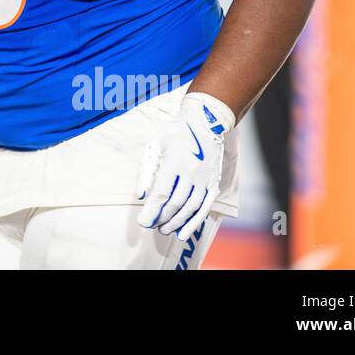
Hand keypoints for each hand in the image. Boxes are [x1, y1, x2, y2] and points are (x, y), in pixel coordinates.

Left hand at [135, 92, 234, 240]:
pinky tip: (184, 232)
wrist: (205, 122)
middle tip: (151, 226)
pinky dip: (194, 222)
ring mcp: (205, 179)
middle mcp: (192, 172)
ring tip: (164, 230)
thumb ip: (146, 172)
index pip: (162, 193)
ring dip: (177, 223)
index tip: (143, 222)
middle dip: (163, 218)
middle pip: (176, 203)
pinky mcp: (213, 183)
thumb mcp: (155, 146)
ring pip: (191, 208)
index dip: (152, 211)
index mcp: (175, 161)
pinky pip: (204, 207)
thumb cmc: (175, 133)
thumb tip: (140, 196)